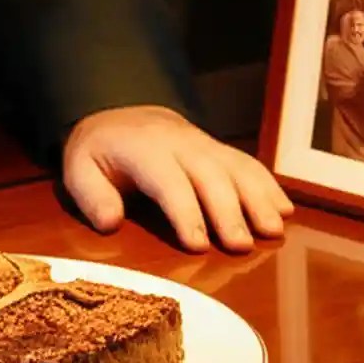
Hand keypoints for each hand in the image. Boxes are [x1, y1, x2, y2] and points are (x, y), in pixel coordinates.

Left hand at [62, 106, 293, 252]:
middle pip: (210, 176)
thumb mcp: (78, 170)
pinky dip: (269, 185)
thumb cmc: (99, 153)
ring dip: (259, 198)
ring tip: (273, 230)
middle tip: (241, 246)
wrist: (121, 117)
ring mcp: (204, 144)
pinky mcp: (219, 150)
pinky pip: (248, 164)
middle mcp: (180, 143)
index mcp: (143, 149)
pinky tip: (284, 210)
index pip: (168, 181)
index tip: (198, 245)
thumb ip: (91, 196)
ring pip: (236, 168)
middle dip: (228, 211)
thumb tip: (110, 222)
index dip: (185, 213)